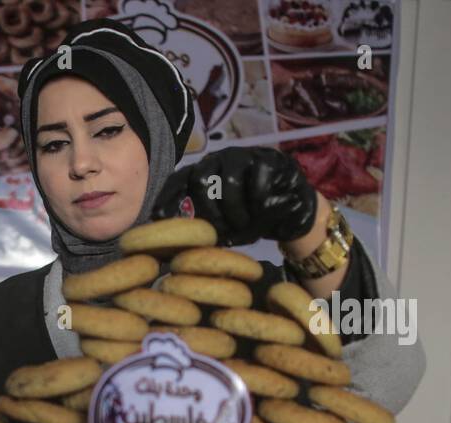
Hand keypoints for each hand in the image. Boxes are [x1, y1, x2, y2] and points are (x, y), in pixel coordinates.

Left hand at [152, 147, 318, 246]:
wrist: (292, 214)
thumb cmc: (250, 220)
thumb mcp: (221, 226)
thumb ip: (198, 225)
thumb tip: (167, 237)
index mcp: (204, 172)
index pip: (179, 180)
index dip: (167, 199)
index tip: (158, 218)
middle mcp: (220, 159)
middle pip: (202, 182)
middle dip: (209, 214)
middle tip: (219, 235)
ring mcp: (245, 156)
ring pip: (228, 183)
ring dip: (235, 213)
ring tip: (243, 227)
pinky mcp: (270, 160)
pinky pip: (256, 186)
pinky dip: (258, 208)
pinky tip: (263, 215)